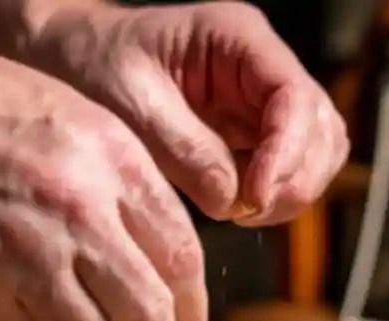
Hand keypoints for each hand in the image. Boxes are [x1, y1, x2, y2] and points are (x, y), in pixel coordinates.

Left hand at [23, 1, 349, 225]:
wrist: (68, 59)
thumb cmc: (90, 63)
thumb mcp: (129, 103)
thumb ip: (183, 149)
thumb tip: (231, 200)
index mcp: (237, 38)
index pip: (294, 97)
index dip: (287, 153)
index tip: (254, 198)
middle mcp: (261, 66)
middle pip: (320, 126)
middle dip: (295, 177)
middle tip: (246, 214)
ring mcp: (261, 101)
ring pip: (316, 151)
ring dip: (290, 191)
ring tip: (239, 213)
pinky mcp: (252, 134)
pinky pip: (288, 169)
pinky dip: (274, 196)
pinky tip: (235, 208)